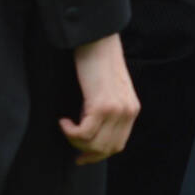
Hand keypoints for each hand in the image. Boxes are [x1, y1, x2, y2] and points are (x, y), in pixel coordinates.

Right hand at [59, 33, 139, 163]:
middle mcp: (128, 112)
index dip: (97, 155)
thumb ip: (106, 108)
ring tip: (65, 126)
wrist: (97, 39)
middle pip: (107, 149)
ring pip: (94, 144)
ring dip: (75, 141)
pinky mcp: (103, 105)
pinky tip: (63, 121)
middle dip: (85, 153)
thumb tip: (89, 131)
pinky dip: (70, 132)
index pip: (117, 145)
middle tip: (70, 148)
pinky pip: (84, 133)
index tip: (81, 156)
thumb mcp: (107, 88)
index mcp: (131, 110)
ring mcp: (117, 110)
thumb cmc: (95, 60)